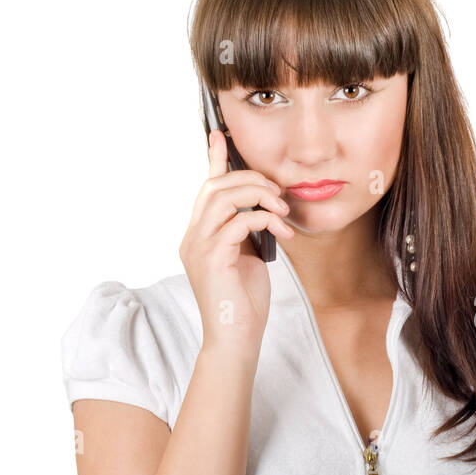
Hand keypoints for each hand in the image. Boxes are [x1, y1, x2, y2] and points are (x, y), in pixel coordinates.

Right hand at [180, 130, 295, 355]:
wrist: (235, 339)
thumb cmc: (243, 303)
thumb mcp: (247, 258)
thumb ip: (246, 232)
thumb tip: (262, 209)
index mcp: (200, 234)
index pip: (205, 188)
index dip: (213, 159)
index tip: (220, 135)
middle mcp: (193, 236)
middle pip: (215, 186)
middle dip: (251, 179)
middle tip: (279, 192)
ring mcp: (198, 246)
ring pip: (223, 197)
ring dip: (259, 196)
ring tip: (283, 211)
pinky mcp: (211, 258)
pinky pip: (238, 221)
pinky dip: (264, 220)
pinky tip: (283, 233)